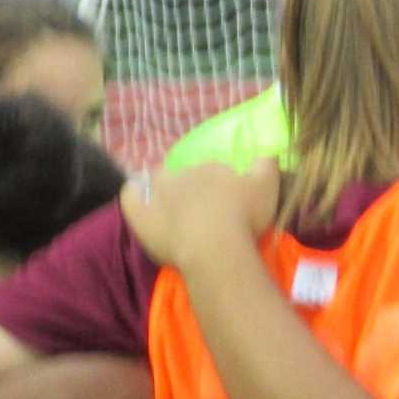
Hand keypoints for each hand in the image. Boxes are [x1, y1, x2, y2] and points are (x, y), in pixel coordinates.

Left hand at [119, 158, 279, 270]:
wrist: (215, 247)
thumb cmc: (244, 217)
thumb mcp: (268, 188)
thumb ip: (267, 165)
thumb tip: (267, 151)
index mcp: (210, 168)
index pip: (213, 171)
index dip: (221, 185)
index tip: (229, 203)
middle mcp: (181, 174)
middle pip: (184, 176)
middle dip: (191, 187)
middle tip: (204, 210)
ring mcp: (157, 192)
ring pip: (156, 183)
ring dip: (162, 191)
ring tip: (173, 210)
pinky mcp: (139, 212)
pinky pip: (130, 197)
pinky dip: (134, 196)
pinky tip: (141, 204)